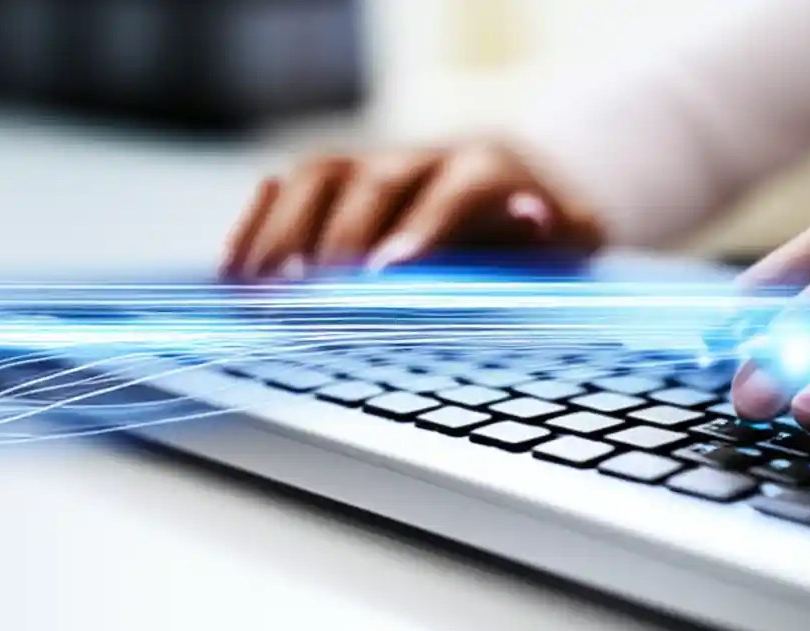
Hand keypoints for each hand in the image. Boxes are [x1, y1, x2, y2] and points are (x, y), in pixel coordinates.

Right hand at [221, 140, 602, 278]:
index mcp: (488, 169)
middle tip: (309, 295)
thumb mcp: (574, 239)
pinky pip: (287, 187)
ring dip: (285, 231)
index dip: (421, 229)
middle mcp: (424, 157)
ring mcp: (374, 162)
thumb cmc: (546, 232)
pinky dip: (257, 224)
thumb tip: (535, 219)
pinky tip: (236, 270)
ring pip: (319, 176)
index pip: (457, 189)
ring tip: (259, 291)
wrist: (518, 185)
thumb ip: (555, 236)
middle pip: (376, 180)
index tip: (385, 273)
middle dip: (341, 236)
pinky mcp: (337, 179)